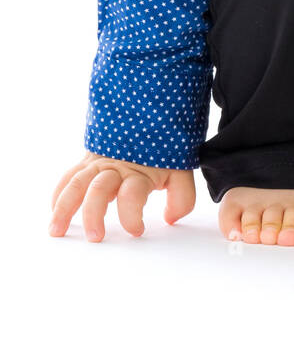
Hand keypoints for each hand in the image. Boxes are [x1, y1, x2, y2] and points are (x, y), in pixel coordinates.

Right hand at [48, 151, 195, 240]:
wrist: (154, 115)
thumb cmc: (166, 150)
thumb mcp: (180, 171)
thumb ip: (182, 197)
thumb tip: (171, 218)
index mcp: (140, 172)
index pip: (132, 195)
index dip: (132, 216)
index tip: (137, 231)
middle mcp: (116, 167)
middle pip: (99, 190)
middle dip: (94, 215)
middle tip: (96, 236)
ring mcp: (100, 163)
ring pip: (76, 184)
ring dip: (64, 208)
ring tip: (57, 230)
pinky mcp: (88, 161)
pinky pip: (69, 177)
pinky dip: (58, 194)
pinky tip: (54, 212)